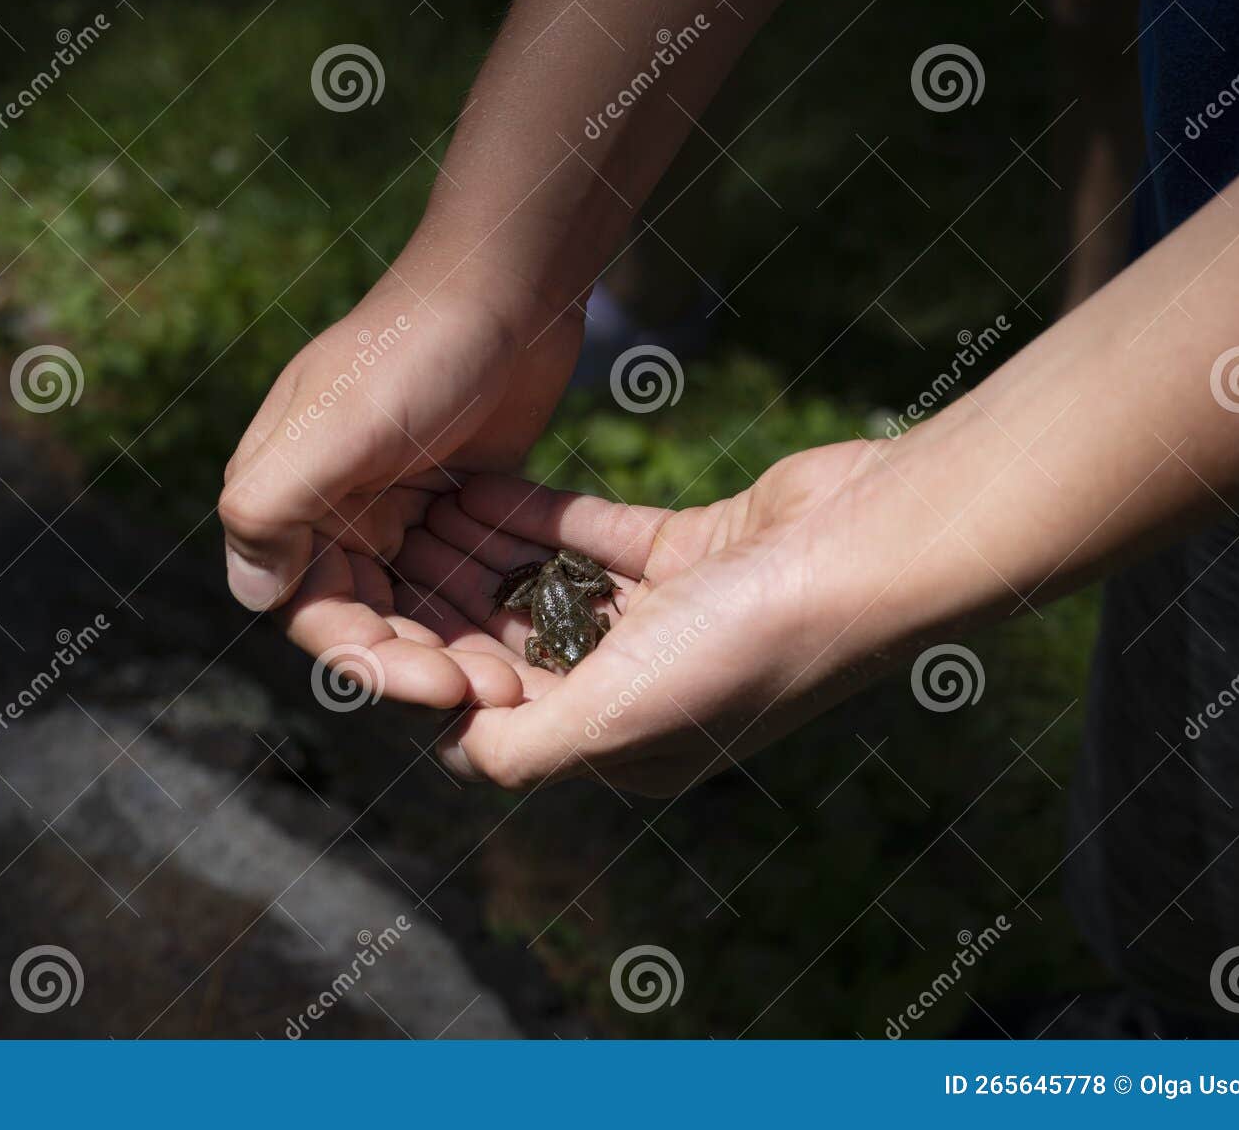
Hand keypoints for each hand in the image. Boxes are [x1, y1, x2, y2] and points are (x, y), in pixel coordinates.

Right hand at [219, 262, 581, 703]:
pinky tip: (538, 636)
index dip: (371, 660)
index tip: (440, 685)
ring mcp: (397, 507)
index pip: (314, 611)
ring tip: (524, 678)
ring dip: (465, 645)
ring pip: (424, 607)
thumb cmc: (414, 348)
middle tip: (498, 695)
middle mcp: (333, 510)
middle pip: (374, 620)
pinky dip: (491, 606)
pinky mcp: (455, 501)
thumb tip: (251, 596)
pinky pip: (465, 574)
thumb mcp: (335, 424)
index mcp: (286, 495)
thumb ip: (274, 507)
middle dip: (429, 663)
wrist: (506, 284)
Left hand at [386, 439, 894, 795]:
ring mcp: (670, 619)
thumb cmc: (736, 648)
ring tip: (418, 510)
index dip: (440, 677)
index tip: (377, 625)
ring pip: (551, 587)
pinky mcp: (689, 552)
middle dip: (452, 605)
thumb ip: (522, 745)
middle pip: (522, 648)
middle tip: (384, 554)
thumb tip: (449, 752)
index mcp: (626, 746)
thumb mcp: (613, 719)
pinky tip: (479, 486)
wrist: (861, 553)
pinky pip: (594, 537)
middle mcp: (645, 689)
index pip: (506, 722)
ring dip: (486, 554)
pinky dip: (540, 516)